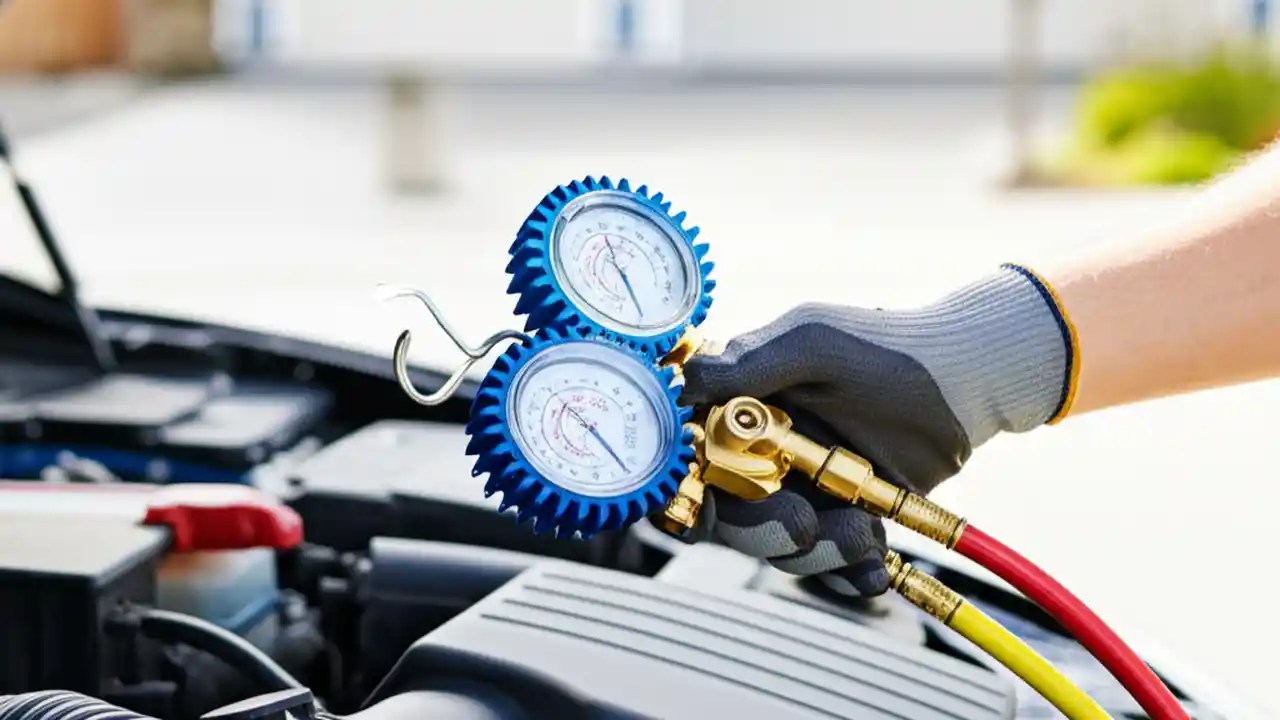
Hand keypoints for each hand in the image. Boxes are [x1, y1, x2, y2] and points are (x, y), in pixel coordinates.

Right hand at [678, 267, 1072, 596]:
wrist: (963, 382)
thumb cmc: (885, 348)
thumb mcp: (812, 342)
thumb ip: (748, 363)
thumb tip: (682, 381)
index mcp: (741, 406)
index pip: (689, 458)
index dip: (686, 489)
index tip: (703, 510)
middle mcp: (762, 453)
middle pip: (730, 515)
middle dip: (762, 530)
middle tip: (804, 525)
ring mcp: (803, 488)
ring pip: (780, 546)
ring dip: (818, 553)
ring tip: (864, 530)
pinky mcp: (843, 516)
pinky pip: (831, 563)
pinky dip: (850, 573)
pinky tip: (875, 567)